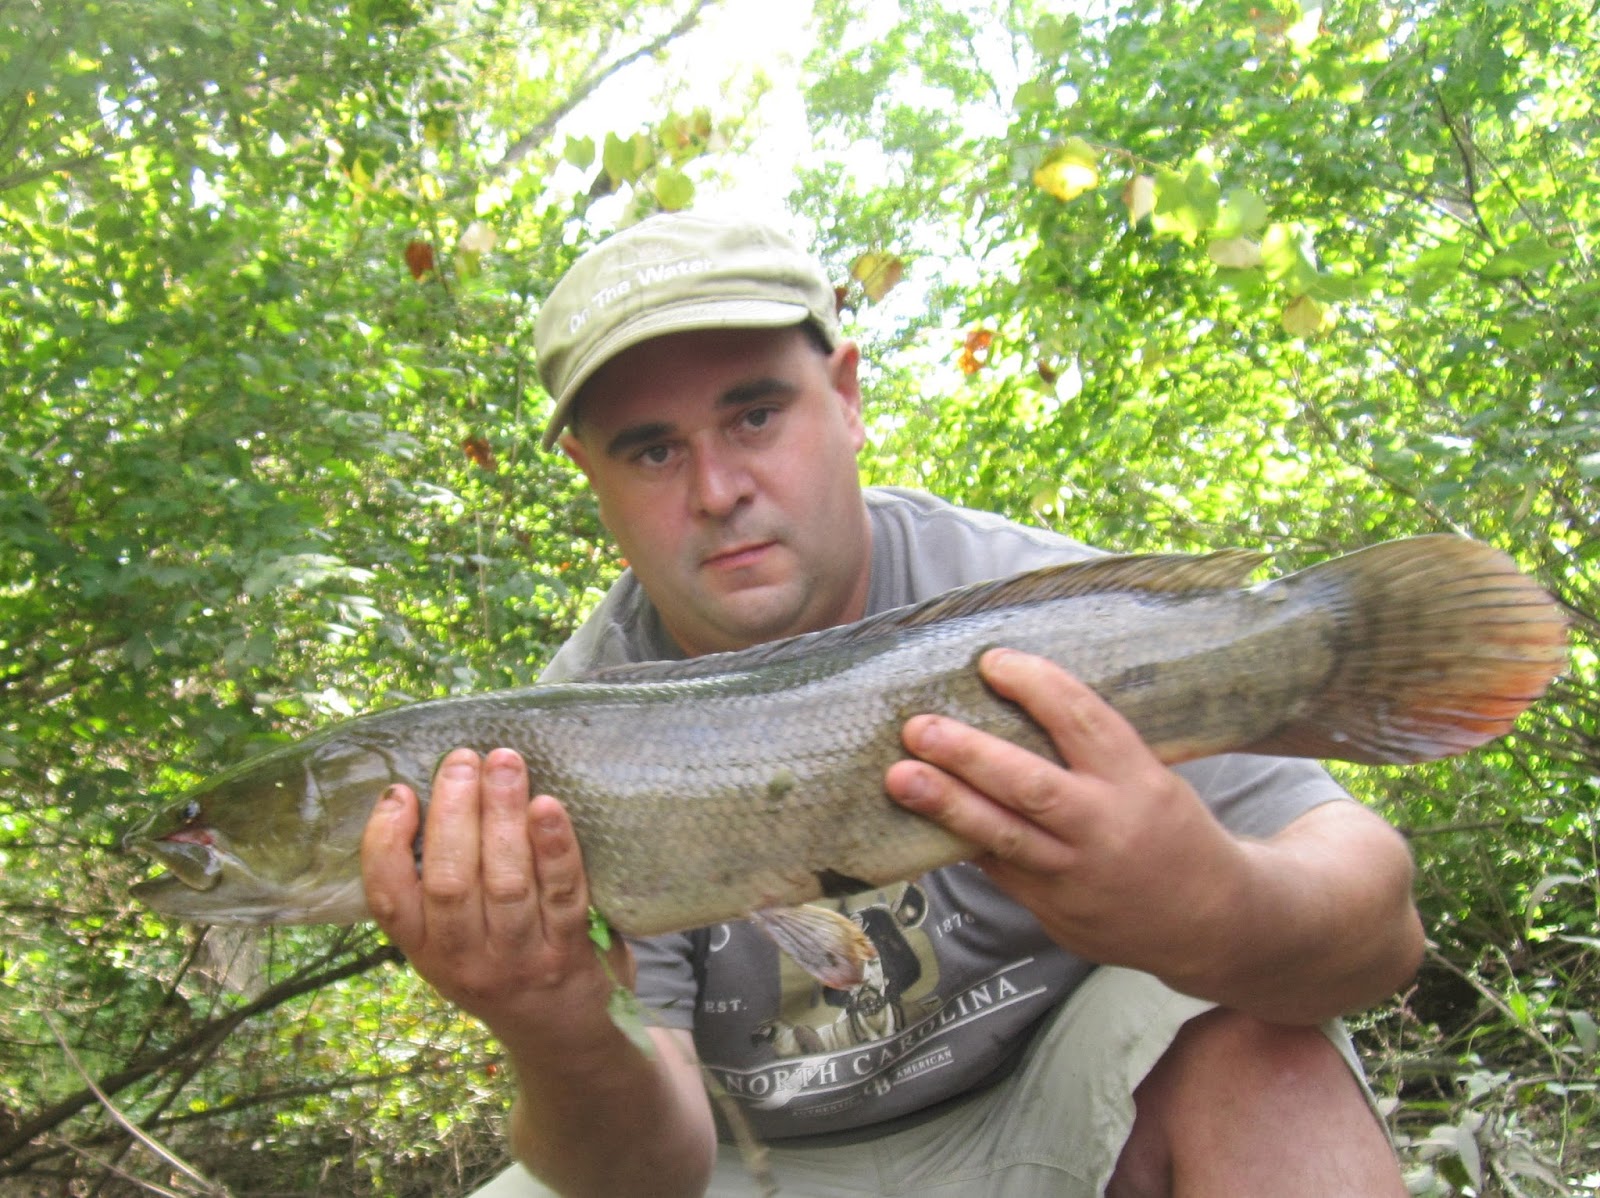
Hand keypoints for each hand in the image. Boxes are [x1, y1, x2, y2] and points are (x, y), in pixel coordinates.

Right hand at [360, 748, 629, 1039]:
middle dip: (454, 811)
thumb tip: (441, 791)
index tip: (400, 792)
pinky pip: (563, 895)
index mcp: (424, 951)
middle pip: (450, 881)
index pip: (388, 898)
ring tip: (506, 763)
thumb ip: (440, 886)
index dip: (385, 843)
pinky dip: (555, 849)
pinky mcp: (568, 955)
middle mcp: (465, 960)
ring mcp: (518, 960)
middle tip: (463, 758)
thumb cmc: (504, 966)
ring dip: (503, 815)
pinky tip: (549, 807)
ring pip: (506, 882)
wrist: (564, 1040)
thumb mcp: (454, 943)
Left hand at [884, 648, 1248, 983]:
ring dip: (946, 804)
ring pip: (1004, 836)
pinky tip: (921, 821)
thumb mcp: (1152, 778)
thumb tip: (1011, 706)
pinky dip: (962, 842)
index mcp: (1138, 781)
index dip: (1035, 686)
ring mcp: (1077, 875)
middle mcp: (1106, 827)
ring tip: (899, 778)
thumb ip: (1092, 754)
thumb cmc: (1173, 832)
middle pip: (1029, 785)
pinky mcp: (1055, 912)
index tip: (992, 661)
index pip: (1083, 721)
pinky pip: (999, 872)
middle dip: (968, 754)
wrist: (1213, 922)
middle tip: (918, 727)